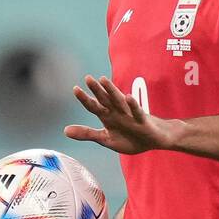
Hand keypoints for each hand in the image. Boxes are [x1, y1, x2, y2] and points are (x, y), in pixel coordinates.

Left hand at [64, 75, 179, 155]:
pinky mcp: (142, 120)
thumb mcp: (106, 139)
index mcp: (107, 116)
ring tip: (104, 80)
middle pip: (105, 99)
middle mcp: (117, 112)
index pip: (94, 106)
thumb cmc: (130, 138)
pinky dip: (133, 105)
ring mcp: (130, 115)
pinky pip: (137, 112)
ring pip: (119, 101)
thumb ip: (87, 134)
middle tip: (88, 78)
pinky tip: (128, 97)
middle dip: (97, 90)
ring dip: (112, 91)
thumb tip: (65, 131)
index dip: (85, 98)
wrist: (153, 140)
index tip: (75, 89)